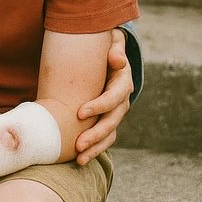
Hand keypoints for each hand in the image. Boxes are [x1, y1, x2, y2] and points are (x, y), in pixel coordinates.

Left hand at [74, 28, 132, 164]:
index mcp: (122, 82)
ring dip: (95, 147)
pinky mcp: (107, 120)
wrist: (106, 55)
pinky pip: (104, 138)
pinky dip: (95, 149)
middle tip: (78, 144)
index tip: (79, 113)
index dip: (99, 106)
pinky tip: (80, 160)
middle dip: (95, 134)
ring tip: (79, 158)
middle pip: (112, 121)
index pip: (113, 98)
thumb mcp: (112, 41)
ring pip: (109, 134)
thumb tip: (117, 60)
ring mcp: (115, 113)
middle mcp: (122, 101)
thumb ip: (115, 47)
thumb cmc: (105, 46)